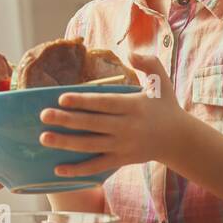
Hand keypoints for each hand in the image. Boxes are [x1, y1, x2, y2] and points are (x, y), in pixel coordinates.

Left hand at [37, 54, 185, 177]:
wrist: (179, 140)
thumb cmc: (165, 106)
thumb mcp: (162, 81)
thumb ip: (148, 63)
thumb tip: (130, 52)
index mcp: (133, 106)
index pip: (104, 103)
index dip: (82, 101)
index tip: (61, 98)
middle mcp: (127, 127)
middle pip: (92, 124)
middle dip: (66, 120)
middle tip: (43, 116)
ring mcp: (123, 146)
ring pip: (90, 146)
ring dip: (66, 143)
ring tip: (44, 138)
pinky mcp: (121, 160)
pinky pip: (97, 166)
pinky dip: (78, 170)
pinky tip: (58, 169)